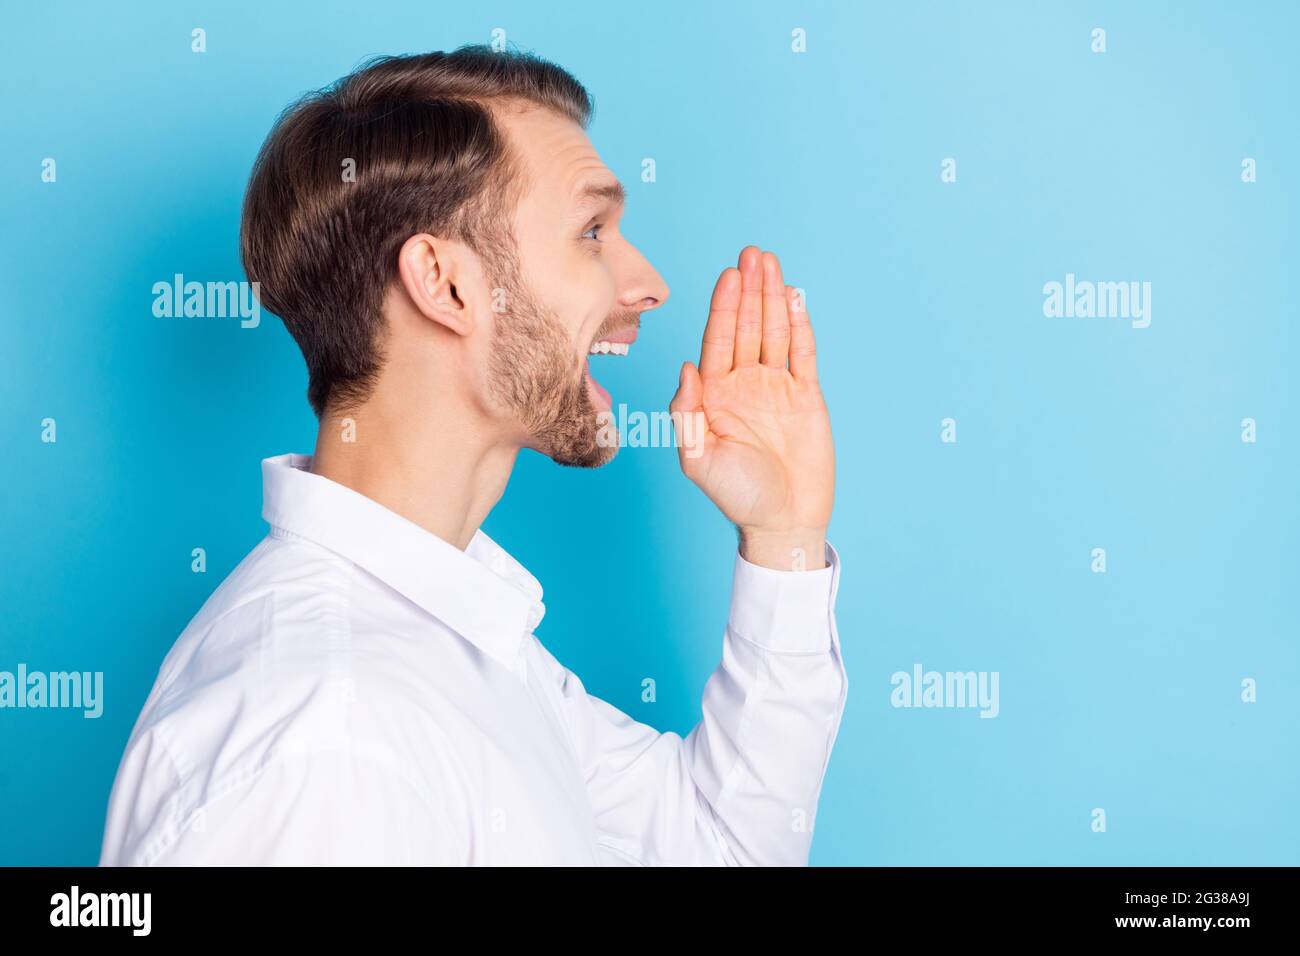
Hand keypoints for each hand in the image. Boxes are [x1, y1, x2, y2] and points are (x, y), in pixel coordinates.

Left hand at [669, 246, 834, 570]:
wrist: (783, 520)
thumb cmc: (736, 495)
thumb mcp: (697, 459)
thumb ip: (686, 413)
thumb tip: (687, 366)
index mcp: (715, 395)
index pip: (718, 340)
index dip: (723, 306)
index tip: (728, 275)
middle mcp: (744, 384)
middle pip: (746, 327)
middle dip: (748, 290)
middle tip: (751, 254)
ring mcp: (776, 388)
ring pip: (774, 332)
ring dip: (772, 298)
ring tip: (771, 263)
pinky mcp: (806, 397)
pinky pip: (803, 354)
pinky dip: (800, 326)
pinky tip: (795, 298)